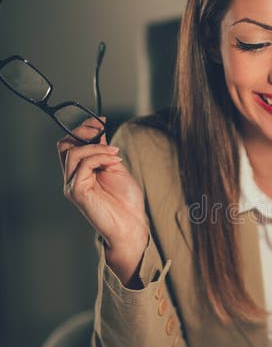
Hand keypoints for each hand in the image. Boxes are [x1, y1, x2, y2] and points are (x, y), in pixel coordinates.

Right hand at [57, 118, 148, 280]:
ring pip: (73, 153)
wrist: (131, 225)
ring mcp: (72, 185)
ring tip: (115, 153)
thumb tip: (99, 130)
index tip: (100, 120)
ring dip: (97, 148)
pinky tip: (114, 161)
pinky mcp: (77, 192)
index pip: (70, 145)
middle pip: (64, 146)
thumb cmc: (125, 202)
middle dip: (83, 132)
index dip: (83, 129)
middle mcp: (72, 178)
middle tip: (101, 129)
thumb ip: (104, 152)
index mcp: (80, 173)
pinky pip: (82, 165)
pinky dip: (99, 157)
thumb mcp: (115, 168)